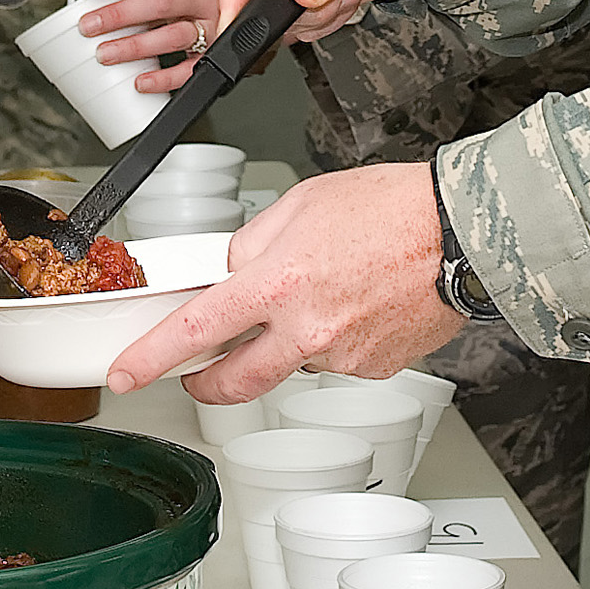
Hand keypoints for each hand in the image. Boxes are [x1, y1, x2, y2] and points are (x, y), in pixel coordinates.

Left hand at [82, 0, 221, 92]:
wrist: (259, 9)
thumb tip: (105, 4)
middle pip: (160, 3)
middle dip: (121, 15)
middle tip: (90, 25)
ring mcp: (214, 27)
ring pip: (173, 35)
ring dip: (136, 46)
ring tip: (107, 54)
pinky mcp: (219, 54)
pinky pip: (191, 69)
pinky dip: (164, 78)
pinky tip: (141, 81)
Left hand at [105, 162, 462, 396]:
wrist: (462, 230)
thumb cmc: (389, 208)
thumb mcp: (299, 205)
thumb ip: (252, 243)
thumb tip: (229, 271)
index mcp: (278, 283)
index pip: (195, 329)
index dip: (152, 357)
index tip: (127, 374)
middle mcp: (307, 330)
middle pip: (234, 382)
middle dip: (205, 383)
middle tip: (196, 372)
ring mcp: (342, 356)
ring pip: (291, 363)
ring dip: (287, 341)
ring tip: (324, 291)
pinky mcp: (374, 368)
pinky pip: (334, 360)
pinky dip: (333, 338)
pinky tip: (355, 304)